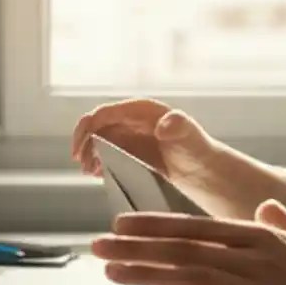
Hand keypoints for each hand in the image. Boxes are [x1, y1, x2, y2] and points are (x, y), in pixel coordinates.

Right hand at [71, 99, 214, 181]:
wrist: (206, 172)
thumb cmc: (200, 153)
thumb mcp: (191, 140)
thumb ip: (180, 129)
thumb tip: (165, 124)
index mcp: (142, 110)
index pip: (104, 113)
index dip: (86, 129)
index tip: (79, 151)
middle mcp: (134, 119)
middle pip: (97, 126)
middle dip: (85, 144)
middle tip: (84, 166)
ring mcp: (132, 135)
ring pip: (99, 139)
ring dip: (90, 154)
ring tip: (90, 172)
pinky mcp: (132, 151)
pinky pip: (108, 152)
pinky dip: (99, 161)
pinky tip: (97, 174)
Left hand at [91, 199, 285, 284]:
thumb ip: (280, 223)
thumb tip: (264, 208)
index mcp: (257, 236)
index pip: (194, 226)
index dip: (153, 224)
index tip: (119, 223)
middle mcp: (253, 259)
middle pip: (184, 250)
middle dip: (136, 247)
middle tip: (98, 247)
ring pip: (195, 280)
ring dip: (150, 277)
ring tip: (114, 276)